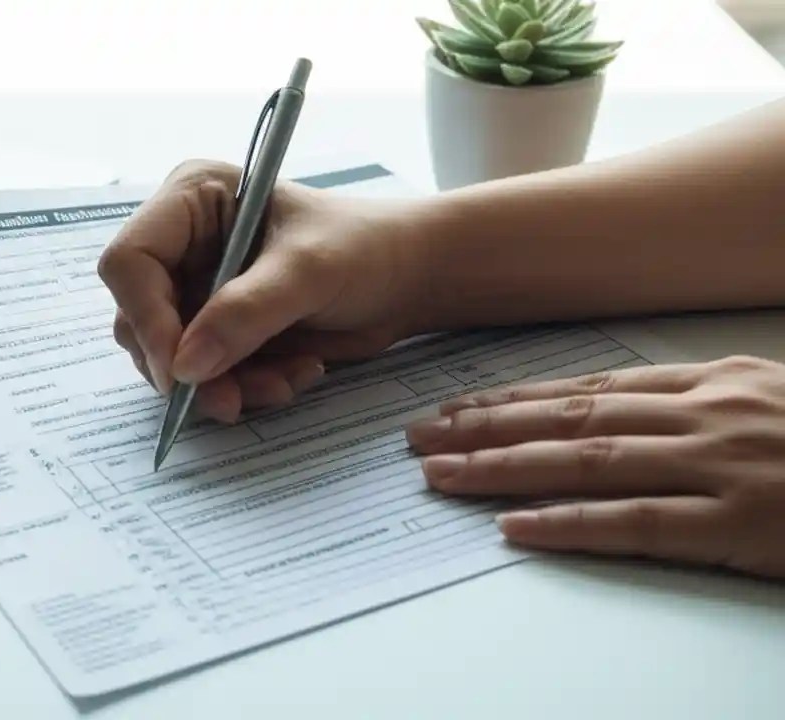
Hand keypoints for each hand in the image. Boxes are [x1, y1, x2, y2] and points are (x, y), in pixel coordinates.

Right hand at [98, 160, 424, 421]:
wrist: (409, 279)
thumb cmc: (365, 248)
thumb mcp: (307, 272)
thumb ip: (245, 314)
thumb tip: (184, 367)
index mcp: (191, 199)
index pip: (130, 261)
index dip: (146, 318)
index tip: (180, 373)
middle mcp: (182, 243)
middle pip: (139, 318)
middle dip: (189, 365)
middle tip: (232, 400)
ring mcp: (198, 289)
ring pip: (171, 357)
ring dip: (223, 384)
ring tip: (282, 384)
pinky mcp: (218, 329)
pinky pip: (204, 375)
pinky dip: (244, 387)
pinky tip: (294, 375)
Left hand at [406, 355, 784, 578]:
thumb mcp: (768, 399)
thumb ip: (695, 400)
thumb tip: (613, 411)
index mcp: (712, 380)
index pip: (587, 387)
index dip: (512, 398)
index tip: (455, 406)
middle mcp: (705, 412)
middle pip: (570, 416)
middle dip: (485, 427)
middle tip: (419, 437)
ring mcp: (721, 465)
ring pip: (587, 461)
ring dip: (504, 469)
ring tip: (441, 477)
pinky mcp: (738, 523)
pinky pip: (635, 523)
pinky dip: (569, 525)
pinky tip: (515, 528)